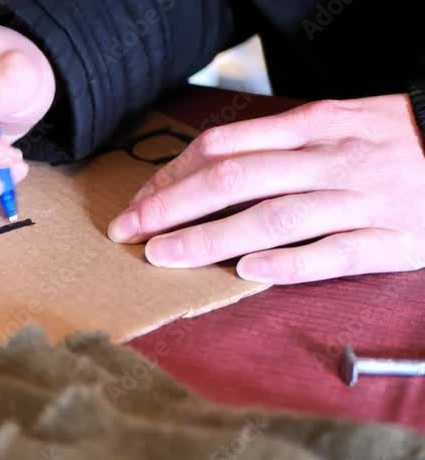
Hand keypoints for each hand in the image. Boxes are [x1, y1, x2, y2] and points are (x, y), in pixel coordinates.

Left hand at [107, 95, 424, 283]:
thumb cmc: (396, 140)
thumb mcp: (338, 122)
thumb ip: (279, 140)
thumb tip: (207, 163)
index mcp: (314, 126)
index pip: (225, 147)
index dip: (173, 175)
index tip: (139, 202)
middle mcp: (331, 160)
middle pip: (237, 180)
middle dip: (173, 206)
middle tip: (128, 231)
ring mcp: (363, 199)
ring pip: (274, 218)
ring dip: (211, 238)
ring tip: (164, 256)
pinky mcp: (394, 238)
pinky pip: (335, 253)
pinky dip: (290, 263)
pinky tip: (248, 273)